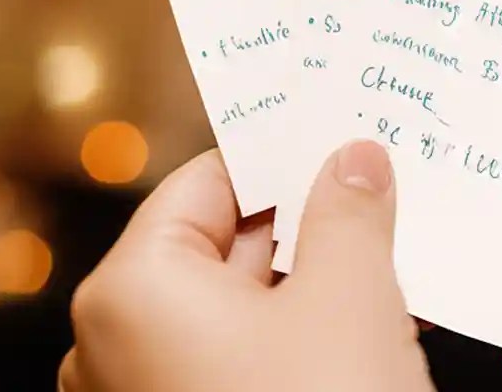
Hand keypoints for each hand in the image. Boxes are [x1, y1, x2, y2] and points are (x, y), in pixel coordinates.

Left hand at [60, 141, 432, 391]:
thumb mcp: (351, 299)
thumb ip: (348, 211)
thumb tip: (353, 157)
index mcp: (131, 290)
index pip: (203, 184)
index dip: (277, 155)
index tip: (334, 136)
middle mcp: (115, 344)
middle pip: (217, 248)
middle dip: (303, 222)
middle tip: (374, 186)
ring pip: (234, 313)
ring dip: (308, 283)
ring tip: (387, 251)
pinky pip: (234, 364)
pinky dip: (292, 339)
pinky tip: (363, 323)